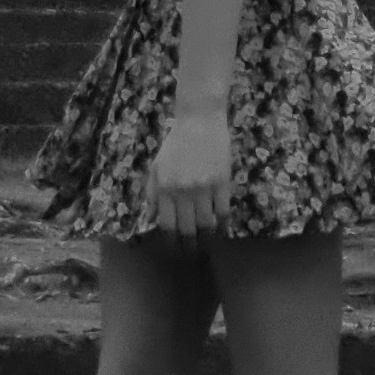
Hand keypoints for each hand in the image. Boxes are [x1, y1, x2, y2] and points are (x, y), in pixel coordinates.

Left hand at [151, 97, 231, 245]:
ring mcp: (204, 187)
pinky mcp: (223, 182)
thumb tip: (150, 220)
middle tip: (192, 255)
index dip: (170, 242)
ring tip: (207, 247)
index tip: (174, 251)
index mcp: (165, 188)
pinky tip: (222, 231)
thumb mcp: (157, 167)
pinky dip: (223, 225)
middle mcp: (183, 191)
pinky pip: (224, 212)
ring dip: (207, 240)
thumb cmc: (175, 143)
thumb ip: (152, 194)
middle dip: (189, 246)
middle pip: (187, 229)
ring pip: (206, 224)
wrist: (199, 119)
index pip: (167, 225)